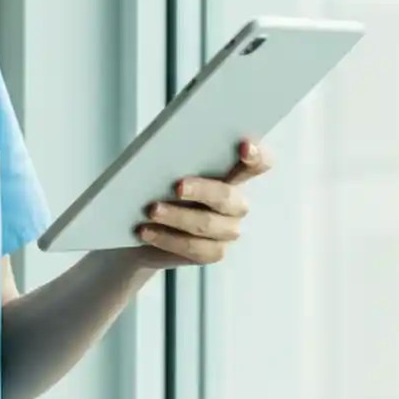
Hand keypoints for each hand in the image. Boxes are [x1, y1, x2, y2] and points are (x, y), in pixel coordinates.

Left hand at [129, 140, 272, 269]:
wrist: (142, 227)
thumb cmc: (155, 189)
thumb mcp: (163, 171)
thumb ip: (173, 161)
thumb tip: (162, 155)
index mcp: (231, 175)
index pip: (257, 163)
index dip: (257, 155)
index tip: (244, 147)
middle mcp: (236, 203)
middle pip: (227, 196)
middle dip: (202, 190)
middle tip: (177, 187)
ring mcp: (228, 229)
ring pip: (207, 224)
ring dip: (177, 216)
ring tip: (151, 210)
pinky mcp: (213, 252)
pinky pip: (195, 248)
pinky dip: (167, 239)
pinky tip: (146, 231)